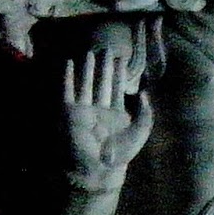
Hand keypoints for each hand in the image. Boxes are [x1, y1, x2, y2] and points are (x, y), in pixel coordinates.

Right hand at [62, 34, 151, 188]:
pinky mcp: (70, 112)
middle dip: (104, 67)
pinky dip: (67, 77)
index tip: (121, 58)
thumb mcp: (141, 130)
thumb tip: (144, 93)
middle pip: (102, 83)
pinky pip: (68, 90)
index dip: (119, 74)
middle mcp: (99, 110)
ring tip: (90, 52)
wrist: (99, 166)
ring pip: (86, 84)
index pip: (116, 88)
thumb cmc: (122, 152)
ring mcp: (84, 110)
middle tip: (106, 48)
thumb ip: (146, 112)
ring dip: (88, 69)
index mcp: (116, 114)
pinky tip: (69, 63)